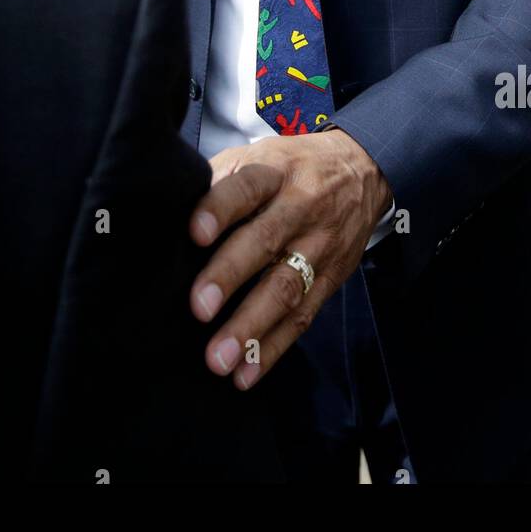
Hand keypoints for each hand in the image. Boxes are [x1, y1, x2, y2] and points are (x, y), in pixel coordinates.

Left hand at [188, 128, 391, 389]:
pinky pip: (302, 318)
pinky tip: (245, 374)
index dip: (219, 209)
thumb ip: (217, 181)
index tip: (194, 233)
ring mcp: (319, 246)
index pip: (246, 187)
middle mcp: (300, 207)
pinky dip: (273, 349)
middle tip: (198, 308)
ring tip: (218, 359)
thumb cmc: (290, 168)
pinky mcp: (330, 279)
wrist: (363, 170)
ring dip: (251, 328)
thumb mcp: (257, 156)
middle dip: (230, 276)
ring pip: (284, 288)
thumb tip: (167, 213)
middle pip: (265, 242)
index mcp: (274, 172)